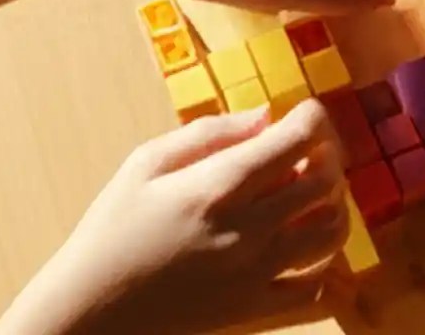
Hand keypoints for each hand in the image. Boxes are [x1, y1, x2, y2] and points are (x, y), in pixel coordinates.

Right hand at [0, 101, 347, 334]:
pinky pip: (318, 289)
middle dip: (329, 154)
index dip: (314, 117)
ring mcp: (257, 274)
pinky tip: (307, 246)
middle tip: (311, 150)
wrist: (89, 311)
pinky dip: (326, 263)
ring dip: (335, 204)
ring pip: (333, 232)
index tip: (305, 113)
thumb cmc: (110, 229)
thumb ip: (209, 133)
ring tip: (313, 194)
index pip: (299, 139)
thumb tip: (266, 115)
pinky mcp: (256, 310)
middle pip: (326, 181)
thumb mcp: (144, 164)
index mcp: (217, 186)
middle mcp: (247, 229)